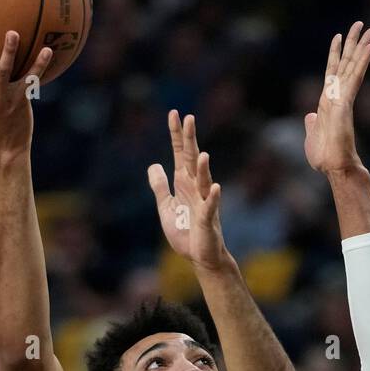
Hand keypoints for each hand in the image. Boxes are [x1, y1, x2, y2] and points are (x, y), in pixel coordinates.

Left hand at [148, 111, 228, 270]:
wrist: (200, 256)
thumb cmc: (185, 232)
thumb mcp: (165, 207)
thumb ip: (160, 186)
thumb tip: (154, 165)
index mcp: (184, 183)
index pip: (181, 153)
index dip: (177, 135)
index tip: (174, 113)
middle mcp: (196, 188)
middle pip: (193, 159)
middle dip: (190, 140)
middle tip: (188, 118)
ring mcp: (203, 202)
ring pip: (204, 181)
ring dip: (204, 168)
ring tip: (202, 154)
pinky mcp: (208, 220)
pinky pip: (210, 206)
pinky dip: (212, 197)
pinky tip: (215, 187)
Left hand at [304, 21, 369, 177]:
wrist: (334, 167)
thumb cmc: (325, 156)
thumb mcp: (312, 136)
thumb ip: (312, 124)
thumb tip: (310, 116)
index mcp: (327, 101)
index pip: (333, 71)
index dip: (335, 53)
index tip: (339, 36)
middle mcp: (337, 95)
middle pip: (346, 63)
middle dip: (353, 43)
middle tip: (362, 24)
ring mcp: (343, 97)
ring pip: (353, 66)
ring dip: (361, 47)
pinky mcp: (346, 102)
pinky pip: (355, 77)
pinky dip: (362, 62)